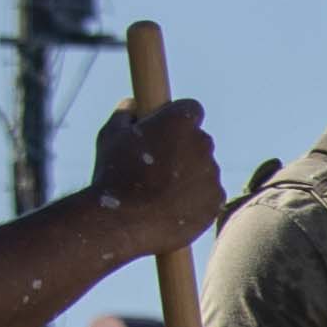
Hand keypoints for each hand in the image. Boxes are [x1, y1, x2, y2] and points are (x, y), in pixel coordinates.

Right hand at [85, 95, 220, 244]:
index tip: (165, 132)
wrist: (123, 222)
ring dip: (189, 175)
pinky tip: (171, 207)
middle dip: (183, 149)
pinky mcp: (216, 201)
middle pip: (198, 140)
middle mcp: (203, 143)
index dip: (177, 120)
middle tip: (158, 167)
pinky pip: (209, 194)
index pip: (191, 109)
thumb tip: (132, 104)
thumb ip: (125, 114)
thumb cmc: (114, 175)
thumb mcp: (110, 135)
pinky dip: (196, 199)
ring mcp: (212, 173)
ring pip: (204, 169)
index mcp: (180, 120)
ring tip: (159, 192)